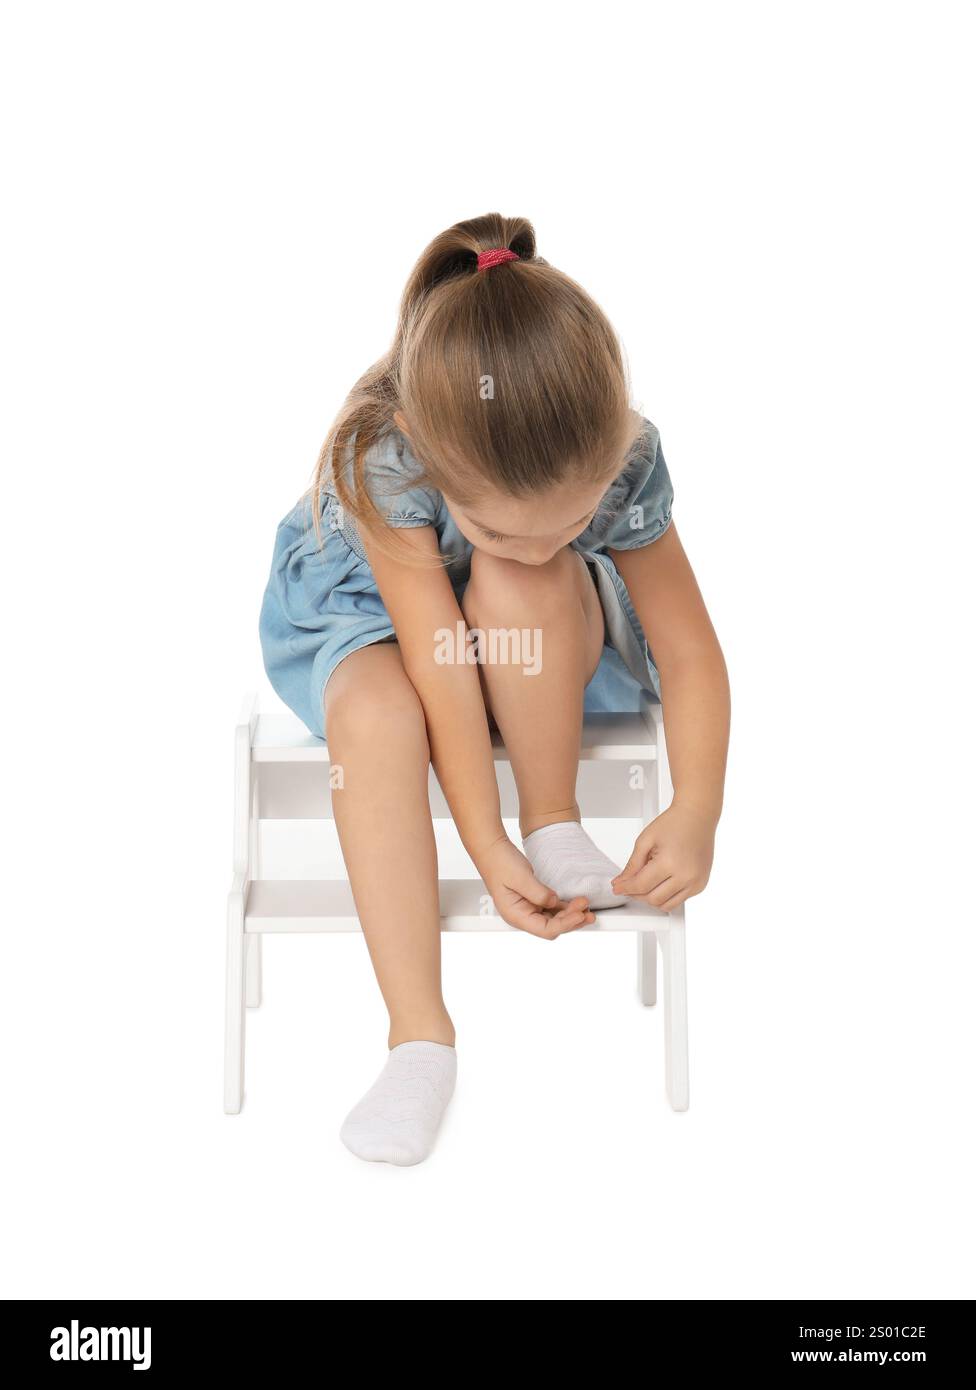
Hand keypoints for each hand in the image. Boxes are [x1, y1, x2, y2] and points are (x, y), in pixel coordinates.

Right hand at [476, 836, 594, 938]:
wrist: (492, 850)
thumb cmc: (500, 863)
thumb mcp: (521, 878)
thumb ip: (539, 893)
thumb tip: (554, 902)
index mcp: (516, 915)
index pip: (545, 929)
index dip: (565, 924)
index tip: (579, 914)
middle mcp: (523, 915)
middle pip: (552, 927)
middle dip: (572, 920)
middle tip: (588, 910)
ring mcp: (529, 908)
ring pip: (554, 918)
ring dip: (571, 914)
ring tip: (586, 906)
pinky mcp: (534, 899)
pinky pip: (553, 907)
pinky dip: (565, 906)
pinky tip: (576, 902)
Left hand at [612, 801, 715, 911]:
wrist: (697, 817)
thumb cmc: (674, 823)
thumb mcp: (645, 840)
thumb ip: (632, 864)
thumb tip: (621, 882)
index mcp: (669, 863)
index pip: (641, 886)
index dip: (625, 888)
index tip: (617, 888)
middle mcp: (686, 876)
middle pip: (653, 899)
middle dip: (636, 894)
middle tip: (629, 885)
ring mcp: (696, 882)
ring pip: (666, 905)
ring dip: (652, 899)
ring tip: (646, 883)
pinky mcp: (701, 885)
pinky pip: (679, 901)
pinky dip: (667, 896)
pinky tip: (661, 883)